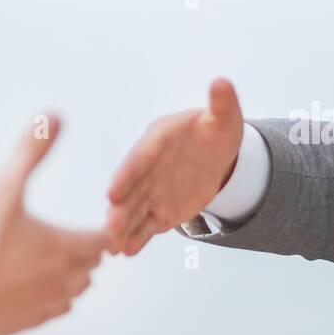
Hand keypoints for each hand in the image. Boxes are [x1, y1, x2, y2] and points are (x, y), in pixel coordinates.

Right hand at [0, 115, 107, 334]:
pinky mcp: (26, 323)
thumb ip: (30, 152)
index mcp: (68, 248)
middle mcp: (65, 280)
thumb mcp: (4, 189)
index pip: (105, 239)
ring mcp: (47, 305)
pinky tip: (30, 284)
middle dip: (87, 249)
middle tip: (78, 236)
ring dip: (68, 273)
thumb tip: (53, 119)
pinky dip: (47, 295)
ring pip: (74, 289)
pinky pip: (51, 309)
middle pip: (91, 264)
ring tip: (53, 258)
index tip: (101, 221)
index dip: (104, 228)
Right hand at [104, 78, 242, 255]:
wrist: (216, 155)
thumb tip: (222, 82)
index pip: (140, 158)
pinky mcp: (160, 209)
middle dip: (120, 209)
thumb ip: (222, 104)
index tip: (112, 191)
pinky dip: (138, 238)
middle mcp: (148, 166)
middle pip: (131, 189)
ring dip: (123, 227)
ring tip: (112, 246)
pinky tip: (126, 252)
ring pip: (134, 210)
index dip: (127, 175)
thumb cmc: (216, 130)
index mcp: (158, 140)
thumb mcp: (225, 118)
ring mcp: (151, 189)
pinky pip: (148, 224)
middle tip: (108, 228)